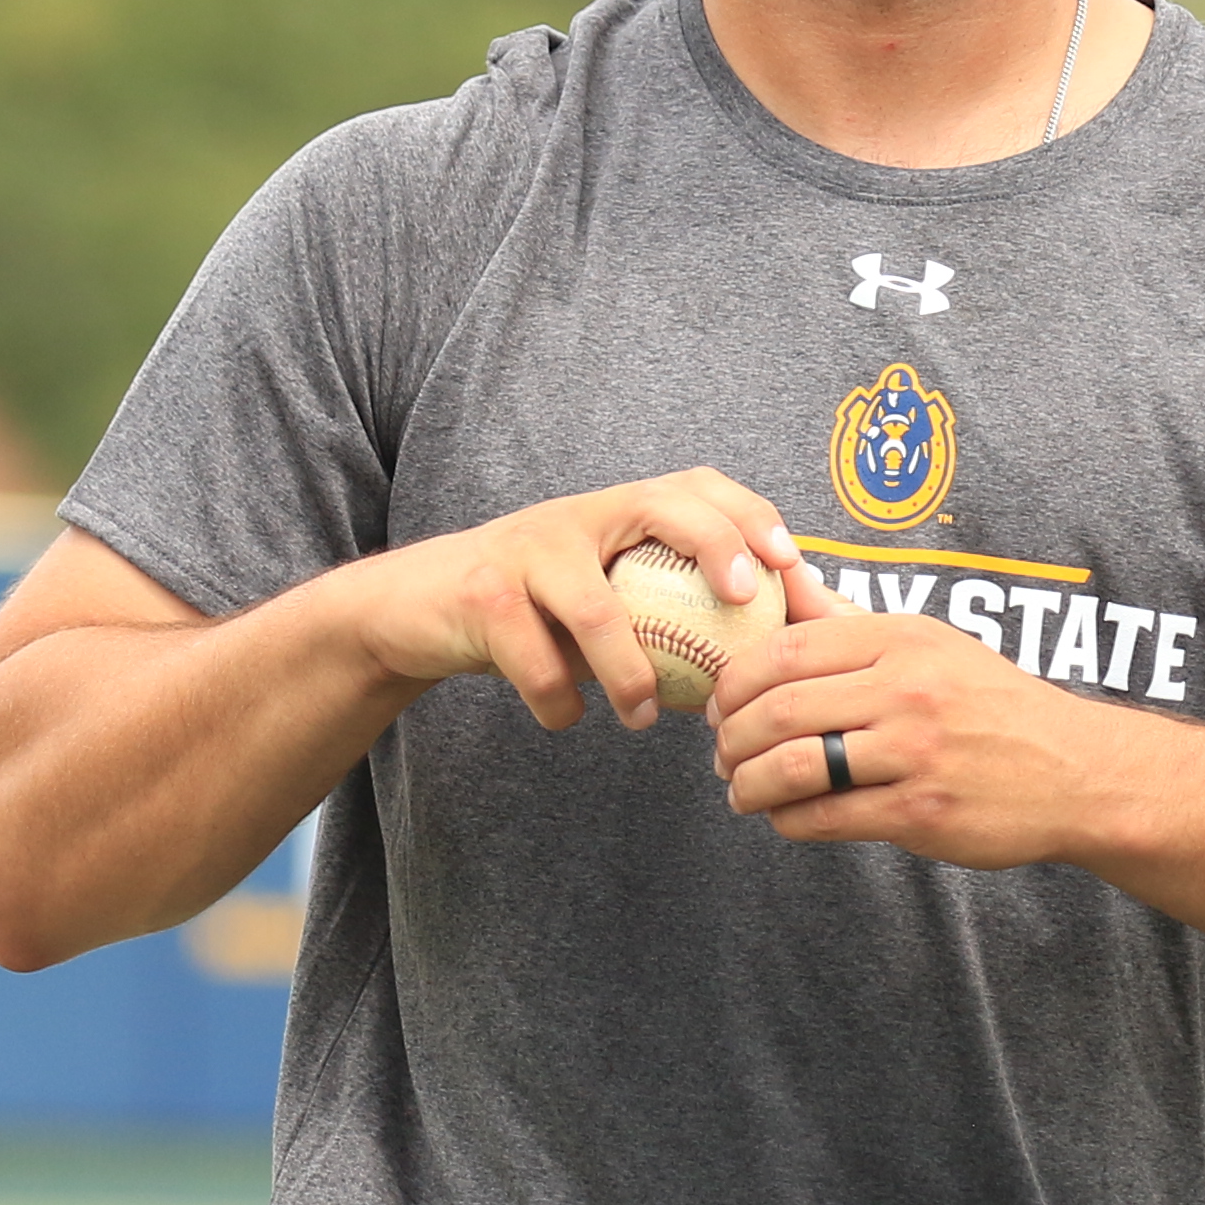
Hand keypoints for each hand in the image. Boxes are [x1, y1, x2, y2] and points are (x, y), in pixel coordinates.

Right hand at [329, 471, 805, 734]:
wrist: (414, 611)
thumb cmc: (533, 615)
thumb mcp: (604, 603)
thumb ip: (672, 615)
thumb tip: (779, 647)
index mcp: (615, 513)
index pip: (694, 486)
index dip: (748, 513)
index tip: (789, 561)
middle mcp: (577, 516)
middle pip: (658, 504)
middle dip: (714, 543)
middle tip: (746, 599)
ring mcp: (526, 550)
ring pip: (596, 606)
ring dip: (629, 671)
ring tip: (644, 718)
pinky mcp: (481, 596)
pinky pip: (533, 659)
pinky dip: (557, 700)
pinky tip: (567, 717)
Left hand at [711, 593, 1160, 869]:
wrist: (1075, 769)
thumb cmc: (991, 703)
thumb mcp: (929, 643)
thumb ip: (848, 620)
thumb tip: (784, 577)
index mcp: (901, 638)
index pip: (786, 648)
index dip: (734, 680)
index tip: (719, 702)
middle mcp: (906, 689)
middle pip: (778, 709)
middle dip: (729, 737)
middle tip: (720, 752)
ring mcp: (914, 753)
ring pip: (792, 768)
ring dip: (748, 785)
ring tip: (741, 791)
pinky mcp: (921, 812)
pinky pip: (826, 818)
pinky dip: (788, 821)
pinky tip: (785, 818)